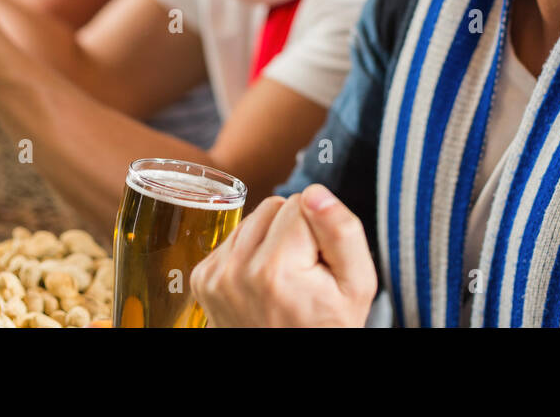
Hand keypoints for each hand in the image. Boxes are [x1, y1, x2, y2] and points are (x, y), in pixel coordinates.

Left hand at [191, 185, 376, 326]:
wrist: (289, 365)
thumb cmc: (326, 325)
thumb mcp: (357, 284)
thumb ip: (342, 232)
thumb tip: (315, 193)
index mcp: (276, 270)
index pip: (303, 202)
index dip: (320, 228)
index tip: (320, 262)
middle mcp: (237, 271)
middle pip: (274, 205)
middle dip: (293, 230)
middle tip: (303, 271)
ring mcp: (215, 276)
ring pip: (252, 218)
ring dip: (270, 240)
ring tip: (283, 278)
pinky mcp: (202, 278)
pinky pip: (234, 238)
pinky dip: (250, 254)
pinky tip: (262, 282)